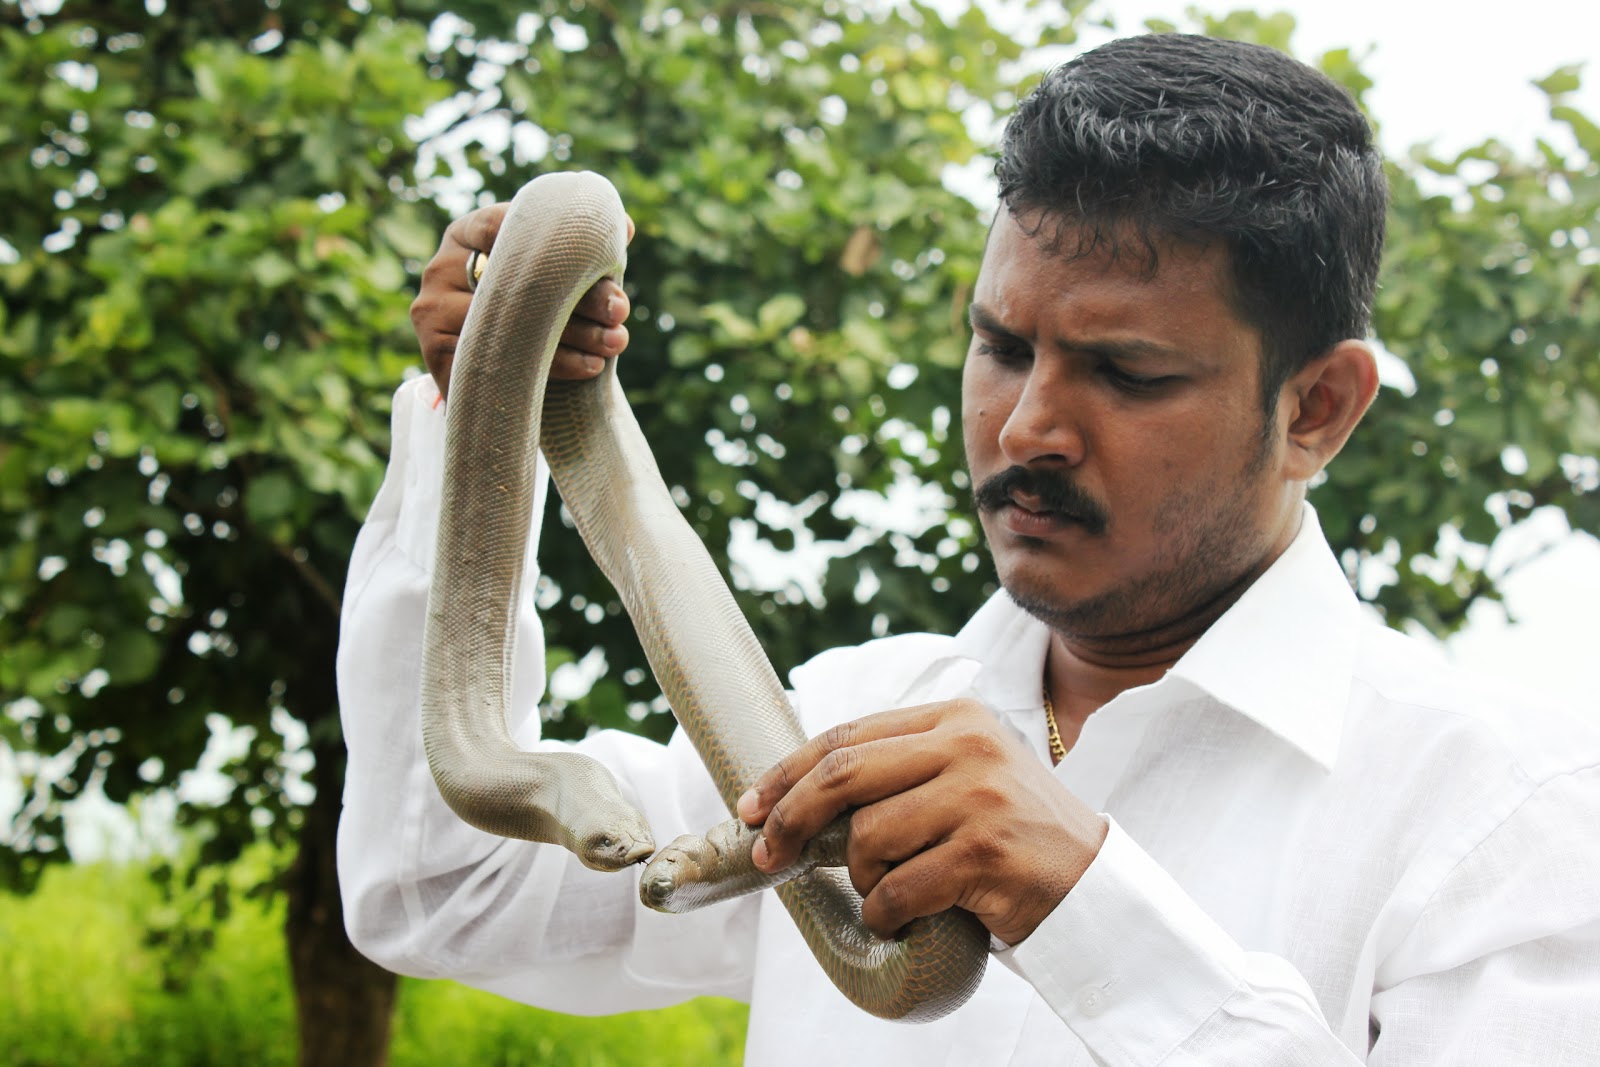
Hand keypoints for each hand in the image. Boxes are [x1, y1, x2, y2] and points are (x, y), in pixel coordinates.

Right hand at [409, 201, 635, 398]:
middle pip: (513, 278)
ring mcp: (433, 311)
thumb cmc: (525, 308)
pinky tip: (590, 366)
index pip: (501, 223)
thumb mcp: (545, 272)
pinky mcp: (437, 355)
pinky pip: (499, 359)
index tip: (601, 259)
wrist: (488, 372)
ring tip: (615, 342)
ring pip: (509, 322)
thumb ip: (575, 247)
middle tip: (621, 309)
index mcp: (465, 234)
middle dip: (578, 295)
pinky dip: (552, 365)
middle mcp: (441, 268)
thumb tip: (623, 227)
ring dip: (572, 334)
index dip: (552, 238)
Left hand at [736, 699, 1107, 946]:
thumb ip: (900, 769)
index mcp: (955, 718)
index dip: (788, 772)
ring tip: (885, 893)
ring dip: (862, 879)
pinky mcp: (986, 853)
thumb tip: (799, 793)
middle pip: (843, 774)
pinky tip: (899, 919)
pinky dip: (884, 913)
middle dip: (790, 817)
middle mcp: (968, 747)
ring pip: (870, 838)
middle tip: (766, 854)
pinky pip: (900, 889)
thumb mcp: (964, 775)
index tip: (751, 806)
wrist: (1093, 886)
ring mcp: (979, 798)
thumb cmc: (1012, 835)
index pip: (848, 735)